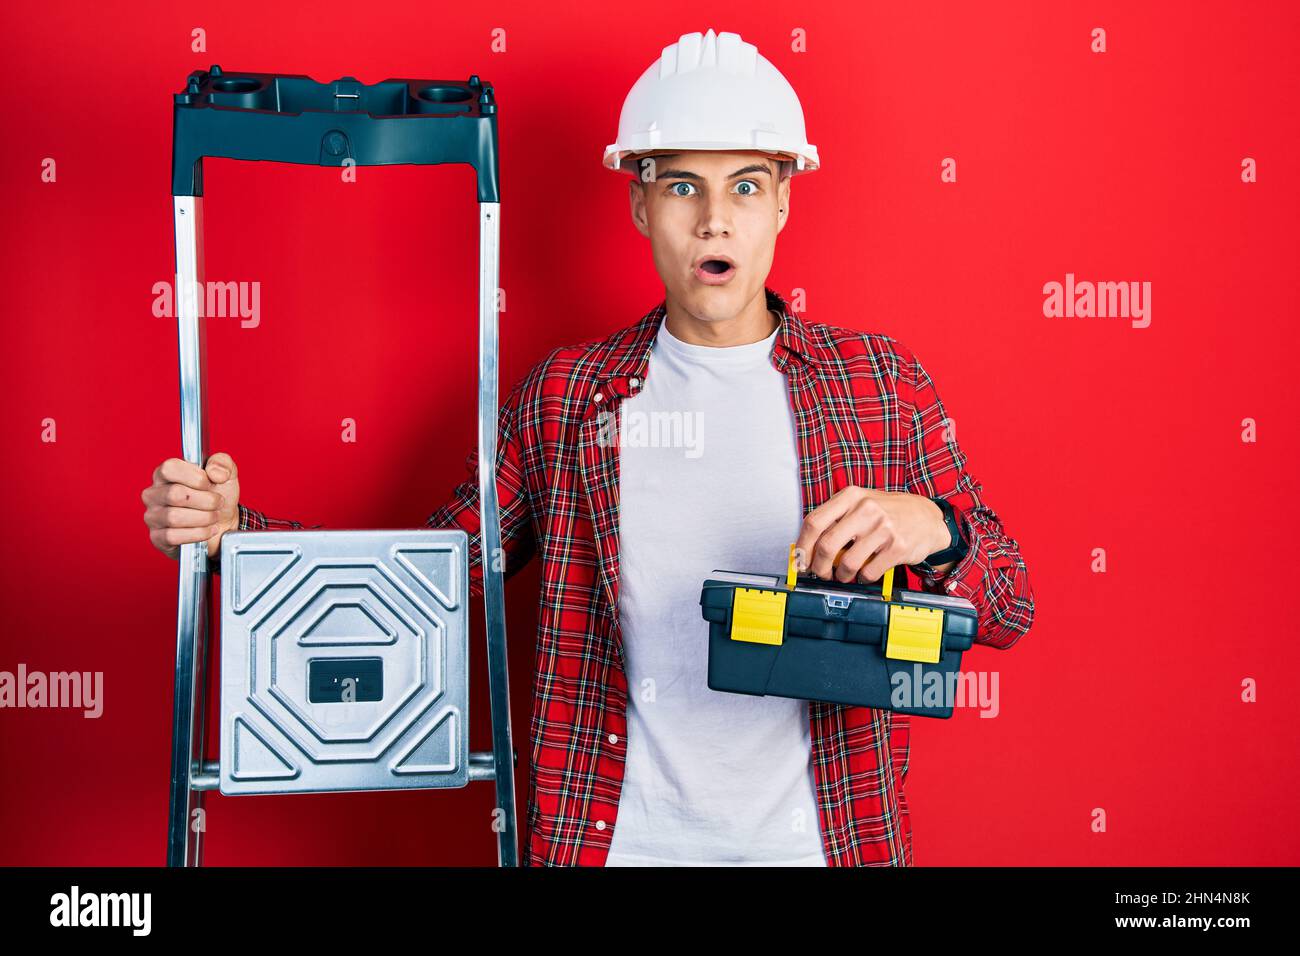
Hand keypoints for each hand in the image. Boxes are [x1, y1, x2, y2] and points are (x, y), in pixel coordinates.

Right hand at [141, 452, 240, 559]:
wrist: (224, 524)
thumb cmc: (218, 496)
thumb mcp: (226, 474)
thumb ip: (222, 463)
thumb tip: (214, 472)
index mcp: (165, 474)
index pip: (169, 468)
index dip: (195, 477)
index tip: (209, 483)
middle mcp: (153, 494)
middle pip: (175, 494)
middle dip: (206, 500)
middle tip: (218, 503)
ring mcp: (152, 516)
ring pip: (174, 517)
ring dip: (204, 518)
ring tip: (214, 517)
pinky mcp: (157, 538)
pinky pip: (173, 536)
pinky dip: (198, 534)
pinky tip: (208, 530)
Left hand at [793, 486, 950, 583]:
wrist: (926, 517)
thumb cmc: (887, 512)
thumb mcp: (859, 504)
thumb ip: (834, 520)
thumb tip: (805, 549)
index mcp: (850, 496)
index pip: (814, 522)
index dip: (802, 546)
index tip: (800, 560)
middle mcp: (866, 509)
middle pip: (826, 545)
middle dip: (818, 567)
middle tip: (821, 573)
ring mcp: (883, 528)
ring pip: (847, 563)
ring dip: (841, 575)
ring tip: (844, 574)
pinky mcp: (897, 547)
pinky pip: (869, 572)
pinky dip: (862, 578)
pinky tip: (865, 573)